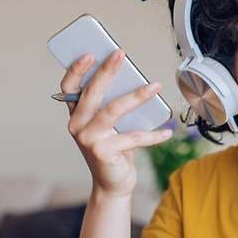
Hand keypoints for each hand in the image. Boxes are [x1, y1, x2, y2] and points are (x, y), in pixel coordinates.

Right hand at [61, 50, 172, 197]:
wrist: (112, 183)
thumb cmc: (113, 150)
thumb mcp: (110, 126)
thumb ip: (112, 106)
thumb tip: (132, 80)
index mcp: (76, 115)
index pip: (69, 87)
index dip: (76, 69)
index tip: (90, 53)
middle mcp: (77, 126)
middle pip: (92, 93)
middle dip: (107, 71)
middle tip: (121, 54)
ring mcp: (88, 139)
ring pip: (113, 111)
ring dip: (137, 96)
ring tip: (156, 86)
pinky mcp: (102, 152)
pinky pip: (133, 138)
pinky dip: (153, 135)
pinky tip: (167, 131)